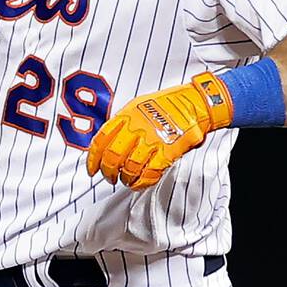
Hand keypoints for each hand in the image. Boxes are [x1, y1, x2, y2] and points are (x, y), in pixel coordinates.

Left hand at [86, 73, 233, 189]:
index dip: (93, 159)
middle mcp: (136, 128)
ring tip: (126, 180)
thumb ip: (123, 122)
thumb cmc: (168, 104)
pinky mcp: (167, 151)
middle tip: (110, 177)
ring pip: (129, 168)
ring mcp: (151, 140)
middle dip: (108, 172)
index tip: (92, 169)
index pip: (101, 140)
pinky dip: (142, 181)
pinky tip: (140, 183)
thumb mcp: (138, 105)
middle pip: (112, 157)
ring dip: (125, 179)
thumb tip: (110, 140)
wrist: (194, 103)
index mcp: (127, 115)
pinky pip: (149, 173)